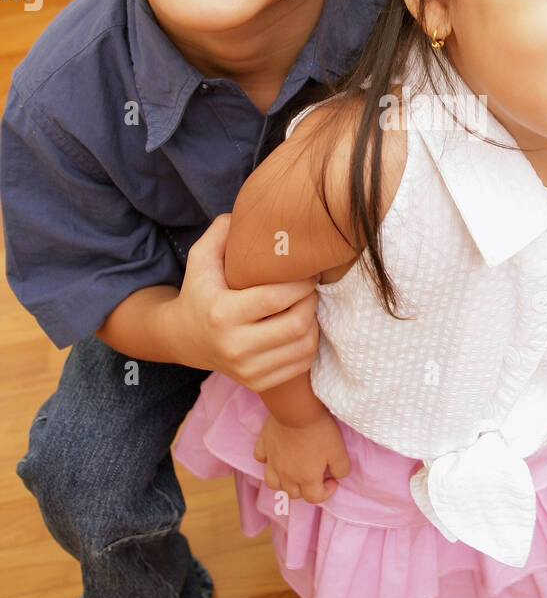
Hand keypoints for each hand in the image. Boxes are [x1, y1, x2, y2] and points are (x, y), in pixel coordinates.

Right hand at [167, 214, 319, 387]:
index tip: (306, 270)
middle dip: (311, 300)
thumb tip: (248, 214)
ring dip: (313, 321)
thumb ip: (223, 231)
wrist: (183, 338)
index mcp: (222, 314)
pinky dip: (307, 342)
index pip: (276, 298)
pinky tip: (298, 326)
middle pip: (297, 323)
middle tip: (309, 286)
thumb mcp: (201, 258)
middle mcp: (235, 347)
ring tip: (305, 304)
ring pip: (304, 345)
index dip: (300, 282)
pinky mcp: (258, 383)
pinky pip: (301, 363)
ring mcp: (247, 370)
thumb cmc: (199, 291)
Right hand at [254, 410, 350, 503]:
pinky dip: (267, 461)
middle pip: (293, 494)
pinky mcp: (263, 445)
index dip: (326, 492)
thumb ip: (341, 469)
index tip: (332, 479)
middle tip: (315, 474)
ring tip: (293, 472)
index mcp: (306, 479)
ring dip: (283, 482)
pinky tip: (275, 455)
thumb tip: (337, 476)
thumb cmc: (319, 431)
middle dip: (306, 489)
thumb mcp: (339, 452)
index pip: (314, 498)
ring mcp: (272, 461)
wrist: (297, 410)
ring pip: (272, 483)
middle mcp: (286, 475)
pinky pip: (260, 459)